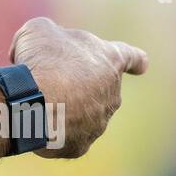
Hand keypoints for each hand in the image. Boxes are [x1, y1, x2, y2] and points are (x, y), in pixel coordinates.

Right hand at [9, 17, 148, 157]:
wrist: (33, 100)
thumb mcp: (39, 30)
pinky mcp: (81, 145)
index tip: (142, 66)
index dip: (135, 60)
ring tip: (36, 101)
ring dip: (62, 108)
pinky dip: (51, 129)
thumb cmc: (41, 60)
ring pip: (79, 114)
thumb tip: (39, 51)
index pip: (131, 57)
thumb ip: (49, 35)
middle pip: (97, 88)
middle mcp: (112, 94)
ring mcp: (99, 122)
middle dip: (75, 85)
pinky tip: (36, 120)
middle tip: (46, 80)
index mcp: (109, 60)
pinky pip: (65, 135)